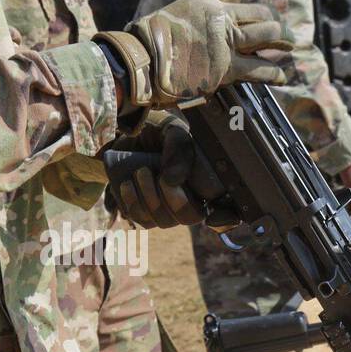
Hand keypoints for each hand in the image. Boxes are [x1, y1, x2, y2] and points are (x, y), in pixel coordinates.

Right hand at [97, 0, 290, 110]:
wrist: (145, 60)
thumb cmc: (152, 39)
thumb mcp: (172, 12)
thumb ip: (193, 12)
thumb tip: (203, 21)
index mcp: (204, 0)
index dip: (243, 2)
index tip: (249, 10)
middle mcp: (220, 17)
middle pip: (260, 14)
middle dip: (275, 22)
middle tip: (284, 32)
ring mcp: (227, 42)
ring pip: (266, 35)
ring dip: (282, 41)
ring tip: (290, 46)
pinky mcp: (228, 68)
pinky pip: (260, 68)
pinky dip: (274, 72)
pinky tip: (282, 76)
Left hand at [105, 114, 227, 228]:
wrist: (123, 137)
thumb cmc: (154, 133)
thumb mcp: (171, 130)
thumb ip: (179, 147)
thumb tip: (173, 180)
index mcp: (207, 182)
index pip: (228, 209)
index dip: (226, 217)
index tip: (213, 217)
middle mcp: (191, 200)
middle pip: (191, 217)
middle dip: (174, 198)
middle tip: (157, 174)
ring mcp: (167, 211)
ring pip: (164, 220)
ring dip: (149, 195)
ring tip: (140, 170)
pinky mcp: (143, 215)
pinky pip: (141, 220)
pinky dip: (132, 201)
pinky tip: (127, 183)